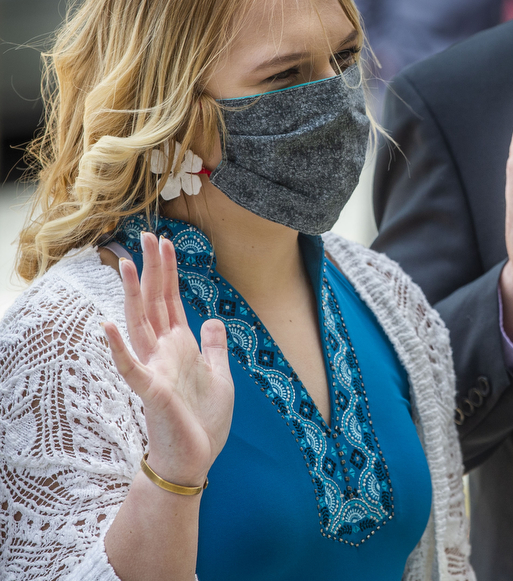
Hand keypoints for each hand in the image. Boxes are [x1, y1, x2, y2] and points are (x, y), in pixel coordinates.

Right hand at [103, 233, 233, 486]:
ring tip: (126, 264)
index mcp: (179, 346)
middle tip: (147, 235)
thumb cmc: (204, 421)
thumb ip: (214, 347)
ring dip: (133, 295)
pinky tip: (109, 326)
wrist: (194, 460)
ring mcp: (154, 370)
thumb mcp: (220, 376)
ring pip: (140, 325)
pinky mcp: (152, 392)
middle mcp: (163, 352)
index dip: (169, 272)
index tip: (165, 241)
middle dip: (152, 270)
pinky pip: (132, 367)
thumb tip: (214, 319)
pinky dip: (120, 348)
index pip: (171, 300)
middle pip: (154, 303)